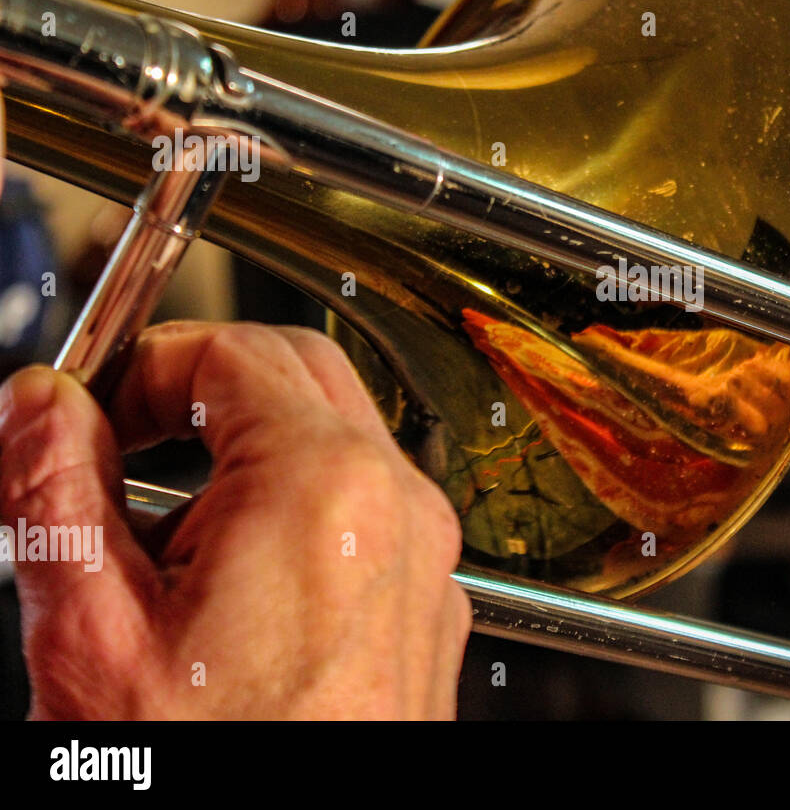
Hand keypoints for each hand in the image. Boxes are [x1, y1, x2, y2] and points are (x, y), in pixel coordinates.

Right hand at [0, 321, 469, 718]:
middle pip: (298, 373)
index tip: (90, 413)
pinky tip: (225, 587)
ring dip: (244, 451)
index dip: (145, 366)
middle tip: (117, 447)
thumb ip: (54, 494)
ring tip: (159, 536)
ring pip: (335, 438)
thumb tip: (38, 408)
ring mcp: (421, 558)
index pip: (233, 349)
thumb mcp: (91, 636)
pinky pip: (362, 512)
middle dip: (199, 390)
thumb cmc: (211, 773)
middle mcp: (394, 510)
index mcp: (322, 489)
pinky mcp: (423, 604)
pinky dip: (293, 510)